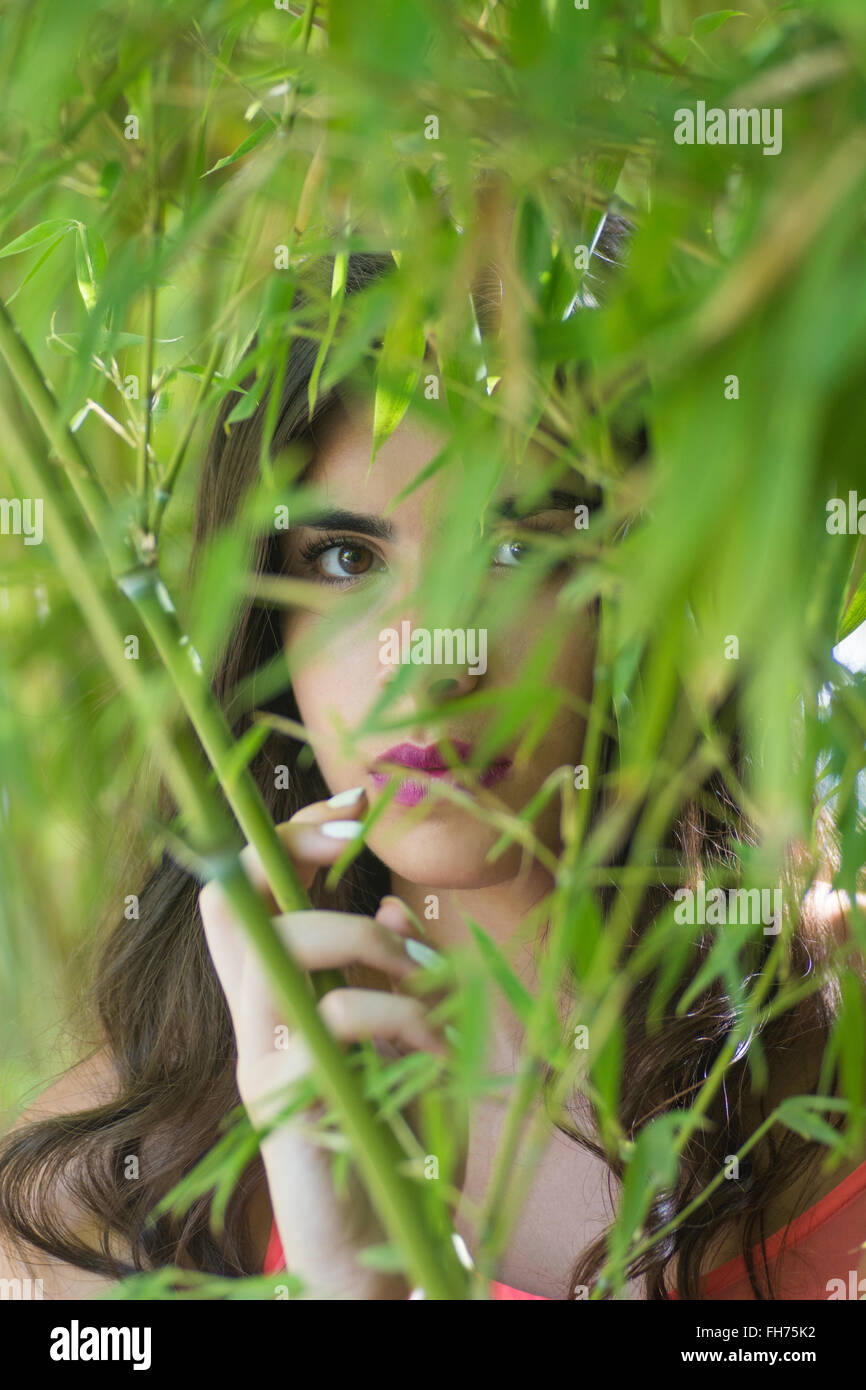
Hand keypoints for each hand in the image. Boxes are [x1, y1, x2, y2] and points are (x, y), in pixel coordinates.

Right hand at [198, 787, 446, 1298]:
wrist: (374, 1251)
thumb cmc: (390, 1136)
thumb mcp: (398, 1036)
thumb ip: (388, 975)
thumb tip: (398, 906)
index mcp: (282, 996)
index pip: (254, 889)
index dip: (295, 830)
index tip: (356, 799)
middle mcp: (256, 1020)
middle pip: (231, 900)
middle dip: (295, 847)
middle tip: (360, 841)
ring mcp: (262, 1059)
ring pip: (280, 946)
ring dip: (369, 940)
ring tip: (426, 979)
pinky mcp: (287, 1101)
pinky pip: (336, 1021)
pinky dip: (404, 1016)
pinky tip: (438, 1048)